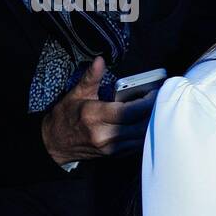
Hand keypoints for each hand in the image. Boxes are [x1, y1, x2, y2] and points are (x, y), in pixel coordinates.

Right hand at [40, 56, 157, 165]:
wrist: (54, 143)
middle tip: (162, 100)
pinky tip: (148, 123)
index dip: (146, 102)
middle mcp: (104, 134)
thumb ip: (91, 77)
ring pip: (141, 137)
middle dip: (153, 112)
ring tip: (157, 111)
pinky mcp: (114, 155)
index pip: (129, 111)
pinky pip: (137, 145)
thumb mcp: (76, 94)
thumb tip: (100, 60)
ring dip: (152, 124)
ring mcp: (110, 147)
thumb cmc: (65, 116)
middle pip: (140, 125)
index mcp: (94, 116)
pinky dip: (144, 134)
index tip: (155, 93)